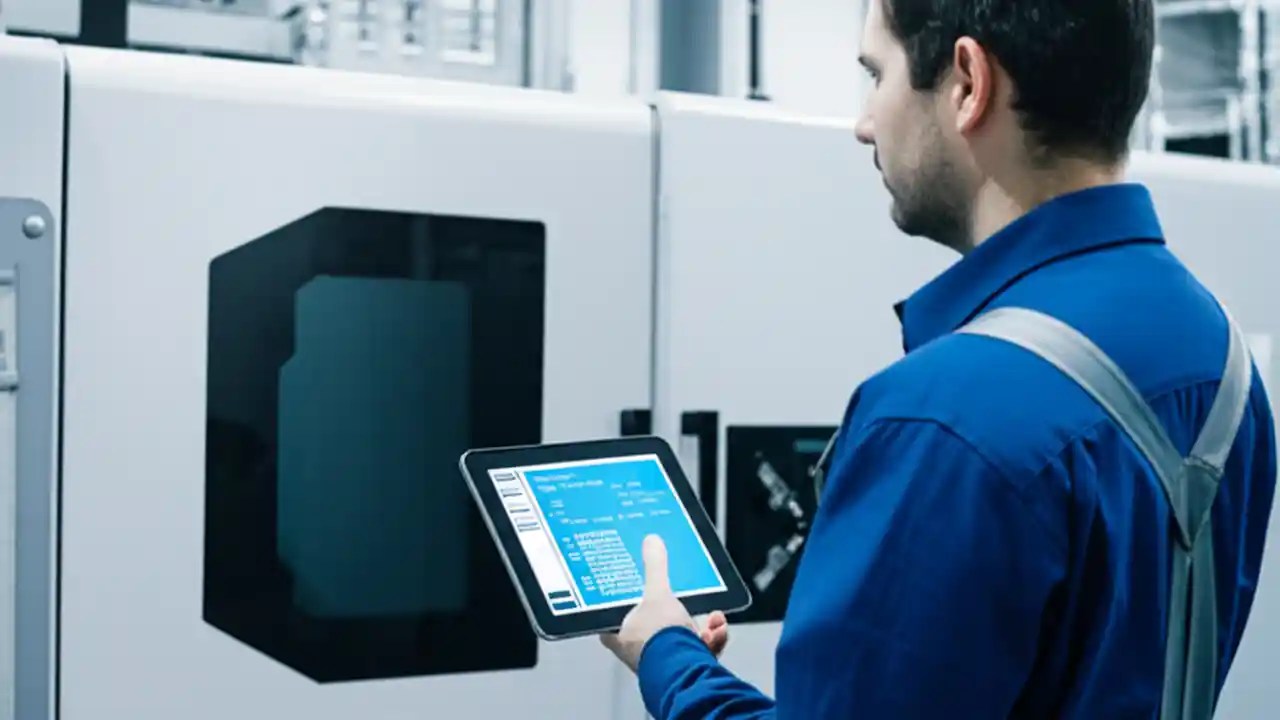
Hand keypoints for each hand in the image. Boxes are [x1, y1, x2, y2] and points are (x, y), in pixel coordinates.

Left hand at [601, 534, 723, 671]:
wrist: (684, 671)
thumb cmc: (660, 639)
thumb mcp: (658, 593)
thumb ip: (655, 567)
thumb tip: (651, 542)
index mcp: (619, 636)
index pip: (613, 618)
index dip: (624, 606)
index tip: (634, 594)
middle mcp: (637, 653)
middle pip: (653, 627)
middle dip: (678, 614)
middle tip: (686, 605)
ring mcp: (660, 663)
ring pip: (679, 639)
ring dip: (700, 628)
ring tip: (712, 622)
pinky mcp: (683, 671)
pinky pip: (697, 652)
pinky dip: (710, 641)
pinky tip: (717, 633)